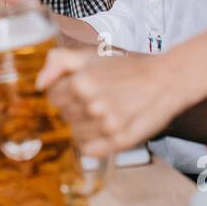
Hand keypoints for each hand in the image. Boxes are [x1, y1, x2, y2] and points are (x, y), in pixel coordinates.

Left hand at [38, 47, 178, 156]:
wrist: (166, 80)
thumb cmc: (128, 68)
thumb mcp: (91, 55)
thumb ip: (59, 61)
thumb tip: (39, 83)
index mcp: (82, 82)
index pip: (52, 96)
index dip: (64, 92)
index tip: (79, 88)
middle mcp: (93, 104)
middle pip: (64, 115)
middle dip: (75, 107)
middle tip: (96, 98)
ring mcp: (107, 125)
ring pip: (76, 134)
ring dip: (86, 125)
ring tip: (105, 111)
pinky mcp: (119, 141)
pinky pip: (90, 150)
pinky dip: (93, 144)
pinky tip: (105, 130)